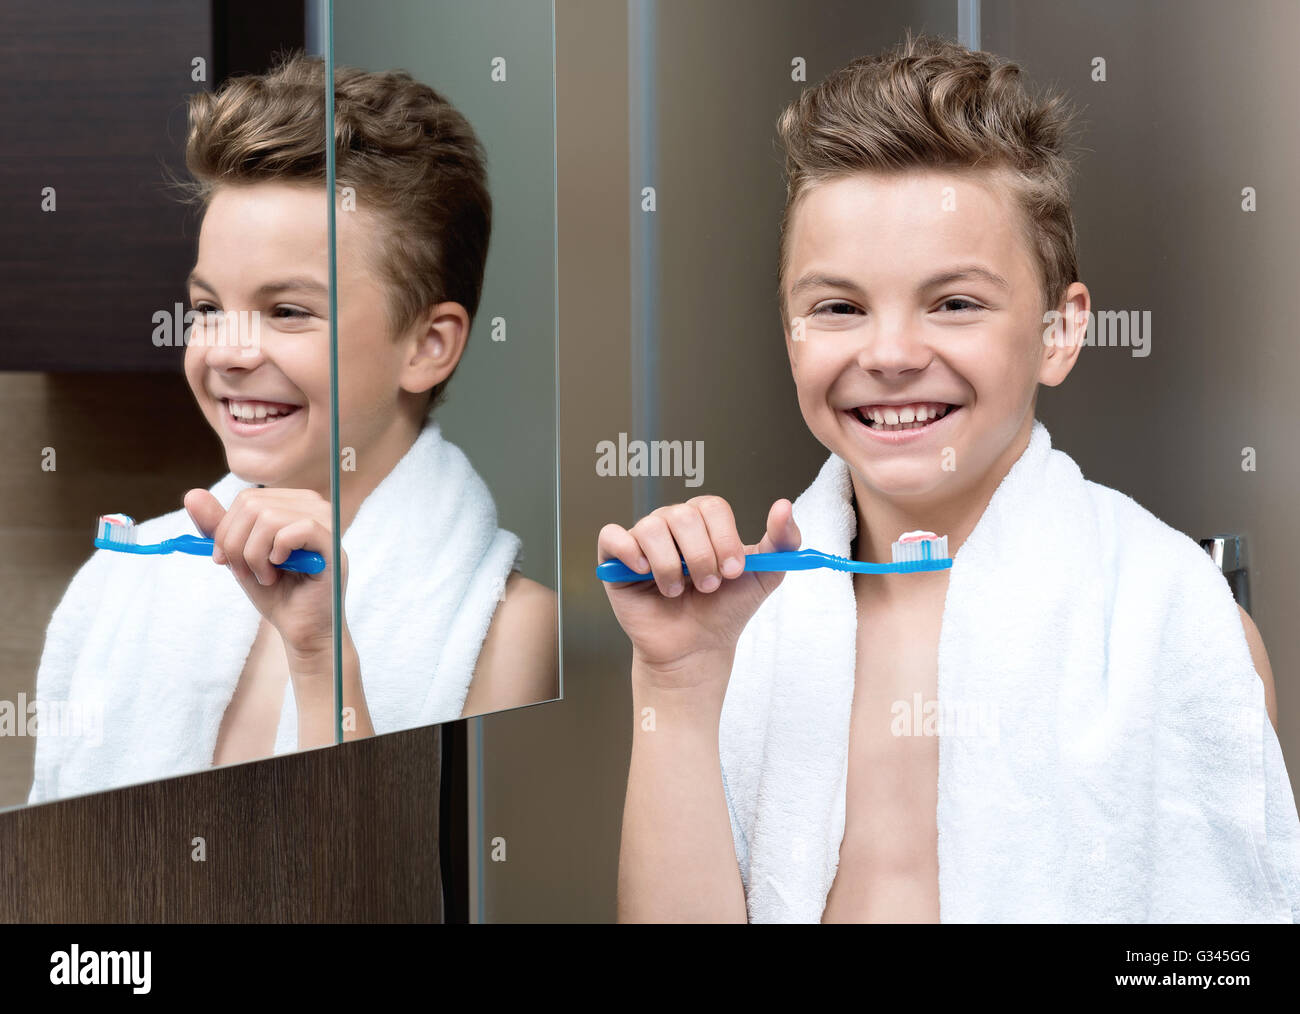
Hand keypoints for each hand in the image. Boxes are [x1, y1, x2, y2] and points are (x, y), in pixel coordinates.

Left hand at [184, 487, 346, 657]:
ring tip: (266, 576)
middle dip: (237, 545)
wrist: (302, 627)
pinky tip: (281, 569)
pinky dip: (275, 554)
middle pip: (252, 505)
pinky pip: (290, 532)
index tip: (225, 561)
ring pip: (268, 518)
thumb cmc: (277, 592)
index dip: (226, 530)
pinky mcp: (332, 542)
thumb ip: (218, 527)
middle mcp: (312, 504)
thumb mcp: (239, 556)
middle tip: (248, 573)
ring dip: (255, 556)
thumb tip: (192, 494)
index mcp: (292, 503)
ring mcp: (326, 521)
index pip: (246, 499)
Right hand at [597, 495, 800, 689]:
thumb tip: (784, 506)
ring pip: (651, 528)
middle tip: (708, 586)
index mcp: (703, 520)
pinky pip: (612, 536)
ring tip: (677, 591)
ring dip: (670, 566)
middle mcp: (671, 523)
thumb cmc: (725, 609)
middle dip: (701, 557)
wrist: (696, 647)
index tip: (733, 571)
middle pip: (682, 516)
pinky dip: (629, 552)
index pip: (712, 507)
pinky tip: (644, 573)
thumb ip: (782, 541)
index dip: (723, 538)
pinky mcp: (614, 560)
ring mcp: (642, 540)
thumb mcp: (764, 576)